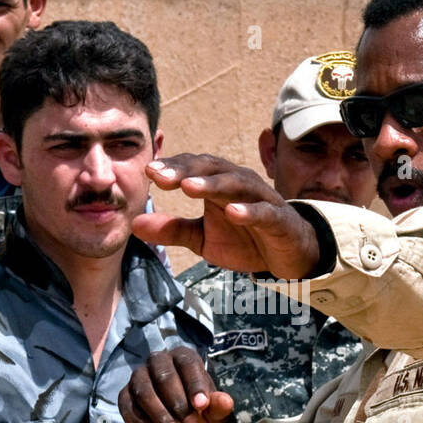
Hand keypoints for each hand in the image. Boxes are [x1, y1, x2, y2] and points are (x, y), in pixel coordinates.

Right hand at [119, 346, 234, 422]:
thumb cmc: (199, 414)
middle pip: (164, 376)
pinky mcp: (125, 396)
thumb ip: (220, 406)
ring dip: (160, 414)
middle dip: (177, 402)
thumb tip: (226, 401)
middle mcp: (158, 362)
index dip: (194, 384)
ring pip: (144, 391)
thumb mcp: (213, 413)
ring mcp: (139, 377)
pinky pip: (129, 407)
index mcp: (183, 358)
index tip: (202, 405)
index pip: (187, 364)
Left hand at [132, 154, 322, 279]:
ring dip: (212, 184)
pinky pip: (264, 212)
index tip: (148, 172)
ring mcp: (261, 200)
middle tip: (160, 176)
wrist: (288, 255)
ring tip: (189, 188)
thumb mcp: (203, 238)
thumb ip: (172, 229)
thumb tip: (134, 225)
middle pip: (212, 169)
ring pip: (236, 184)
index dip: (172, 168)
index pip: (193, 168)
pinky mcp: (279, 220)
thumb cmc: (245, 239)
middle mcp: (239, 184)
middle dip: (185, 170)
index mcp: (219, 185)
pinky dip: (249, 211)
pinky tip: (232, 213)